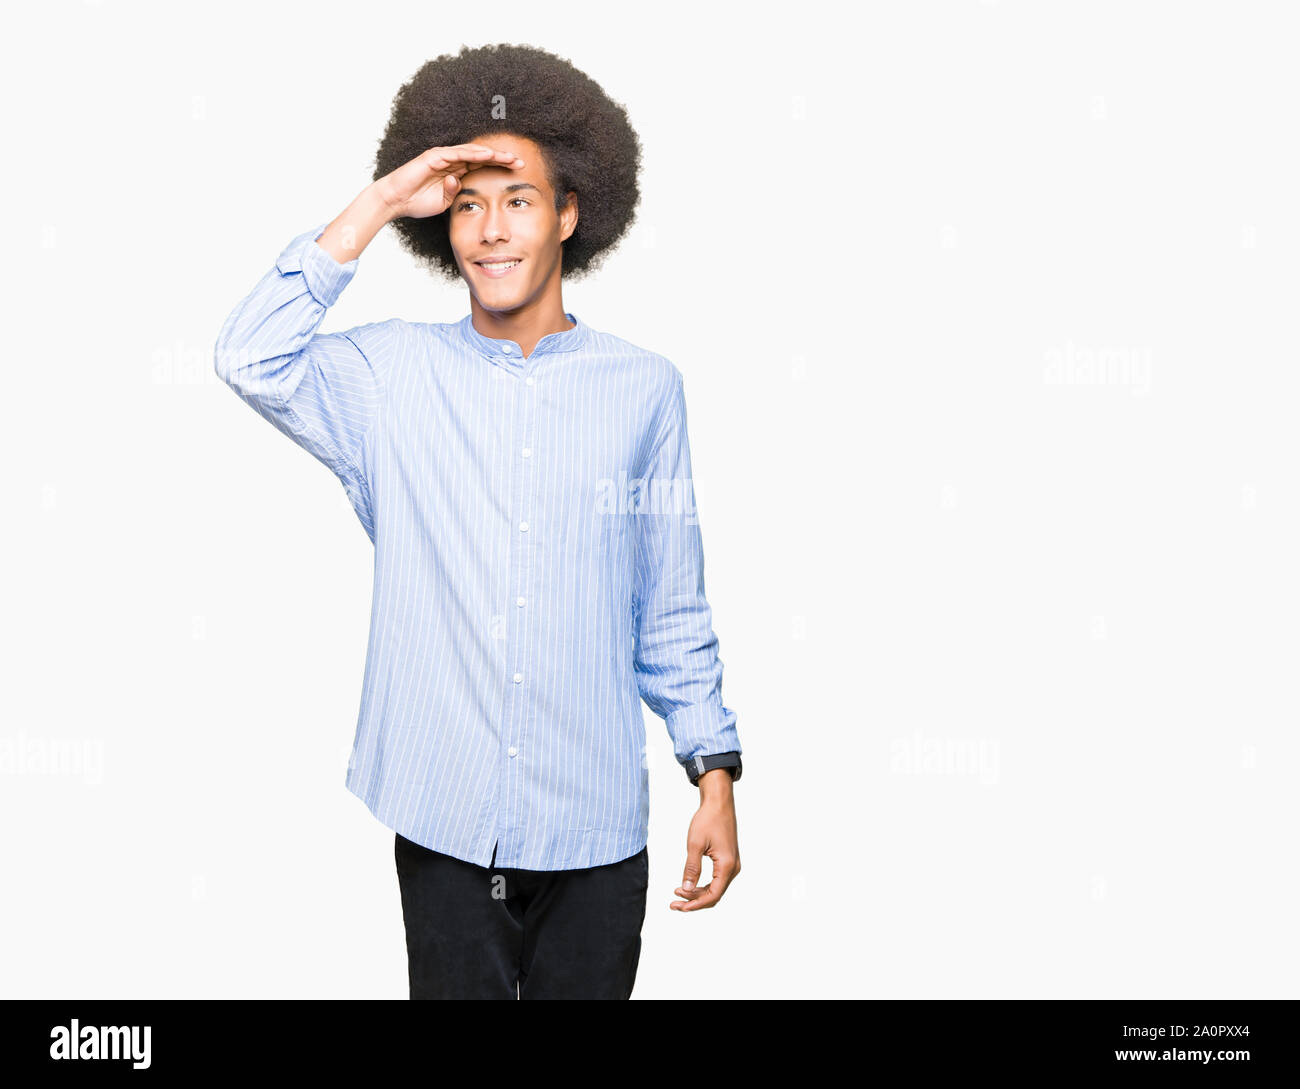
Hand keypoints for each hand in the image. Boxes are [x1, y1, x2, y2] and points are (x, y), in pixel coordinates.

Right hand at [374, 143, 525, 220]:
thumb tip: (462, 184)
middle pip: (481, 157)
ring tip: (508, 157)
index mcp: (456, 172)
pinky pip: (456, 153)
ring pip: (472, 152)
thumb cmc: (417, 202)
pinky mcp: (434, 156)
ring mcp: (443, 157)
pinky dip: (471, 153)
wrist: (396, 201)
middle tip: (521, 162)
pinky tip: (486, 155)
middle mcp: (452, 161)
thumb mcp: (444, 202)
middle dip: (501, 159)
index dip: (500, 168)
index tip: (518, 172)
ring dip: (491, 154)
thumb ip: (455, 193)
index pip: (482, 167)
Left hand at [671, 791, 739, 910]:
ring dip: (697, 894)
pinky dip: (703, 885)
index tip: (678, 906)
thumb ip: (691, 868)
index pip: (713, 895)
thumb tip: (686, 890)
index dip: (695, 904)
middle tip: (673, 903)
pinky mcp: (728, 861)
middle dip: (694, 901)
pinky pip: (716, 880)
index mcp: (727, 866)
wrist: (719, 803)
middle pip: (714, 895)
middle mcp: (733, 868)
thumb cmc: (708, 820)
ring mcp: (732, 865)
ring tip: (677, 893)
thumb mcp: (695, 844)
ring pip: (715, 888)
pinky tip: (688, 885)